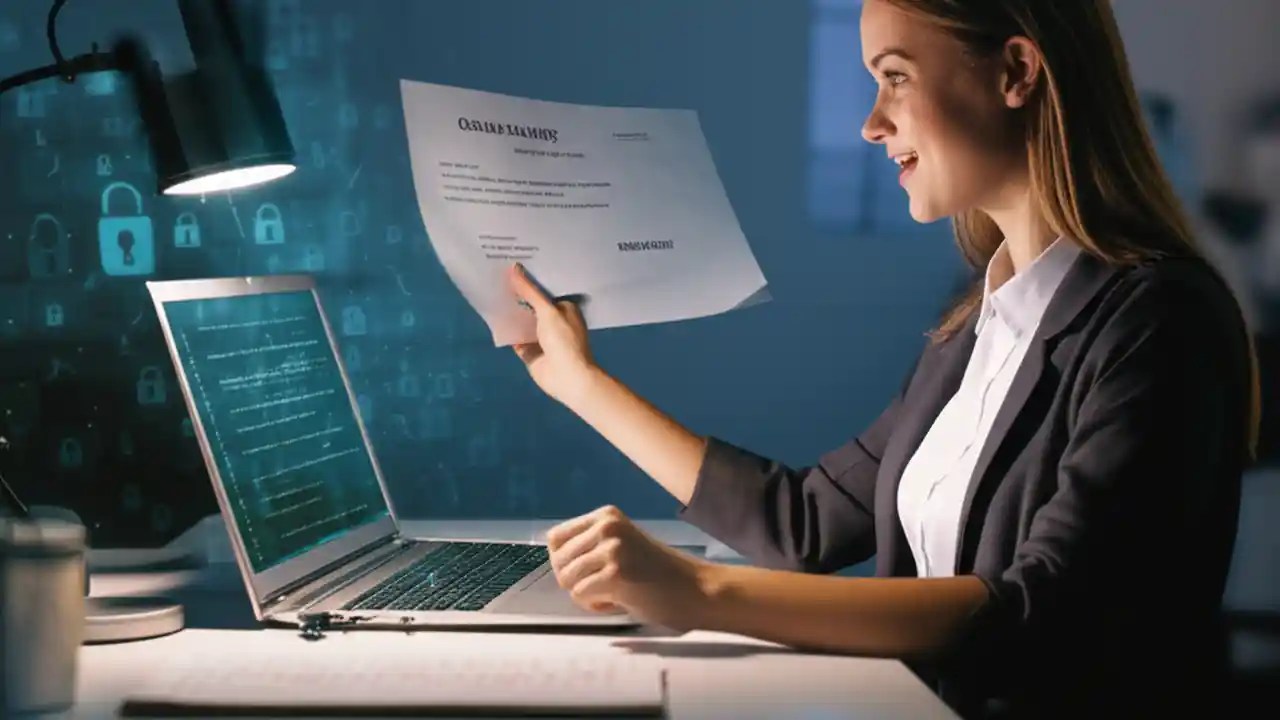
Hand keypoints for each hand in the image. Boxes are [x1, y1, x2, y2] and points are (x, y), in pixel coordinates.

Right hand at [506, 263, 596, 404]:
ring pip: (523, 321)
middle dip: (519, 295)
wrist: (566, 376)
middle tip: (498, 276)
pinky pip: (515, 336)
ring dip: (511, 311)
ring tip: (492, 291)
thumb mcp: (547, 311)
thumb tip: (514, 269)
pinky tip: (493, 316)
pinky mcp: (530, 351)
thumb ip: (530, 291)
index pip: (546, 290)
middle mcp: (554, 321)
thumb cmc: (563, 340)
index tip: (515, 265)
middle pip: (533, 305)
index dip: (532, 279)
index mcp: (565, 309)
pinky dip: (507, 329)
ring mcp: (541, 337)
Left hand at [546, 505, 712, 630]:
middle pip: (557, 561)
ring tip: (616, 593)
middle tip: (606, 586)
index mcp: (606, 515)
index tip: (590, 572)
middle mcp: (606, 526)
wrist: (698, 590)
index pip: (556, 538)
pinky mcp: (615, 574)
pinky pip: (580, 596)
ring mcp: (611, 548)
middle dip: (575, 581)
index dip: (566, 562)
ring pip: (566, 579)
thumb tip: (556, 563)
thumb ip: (591, 548)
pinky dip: (596, 606)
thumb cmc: (660, 575)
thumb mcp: (622, 546)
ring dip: (586, 594)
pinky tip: (622, 601)